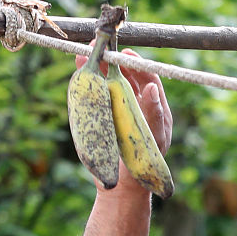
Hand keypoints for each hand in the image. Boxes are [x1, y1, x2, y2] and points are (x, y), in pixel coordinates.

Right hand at [74, 49, 172, 194]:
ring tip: (86, 53)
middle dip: (115, 61)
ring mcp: (121, 112)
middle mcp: (139, 108)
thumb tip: (153, 87)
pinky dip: (89, 80)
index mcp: (157, 112)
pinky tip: (79, 67)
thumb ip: (153, 115)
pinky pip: (97, 95)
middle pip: (128, 77)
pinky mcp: (105, 117)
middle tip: (102, 47)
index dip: (138, 65)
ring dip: (100, 67)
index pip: (150, 80)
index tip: (127, 53)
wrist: (120, 188)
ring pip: (111, 83)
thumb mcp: (150, 139)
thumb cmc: (140, 167)